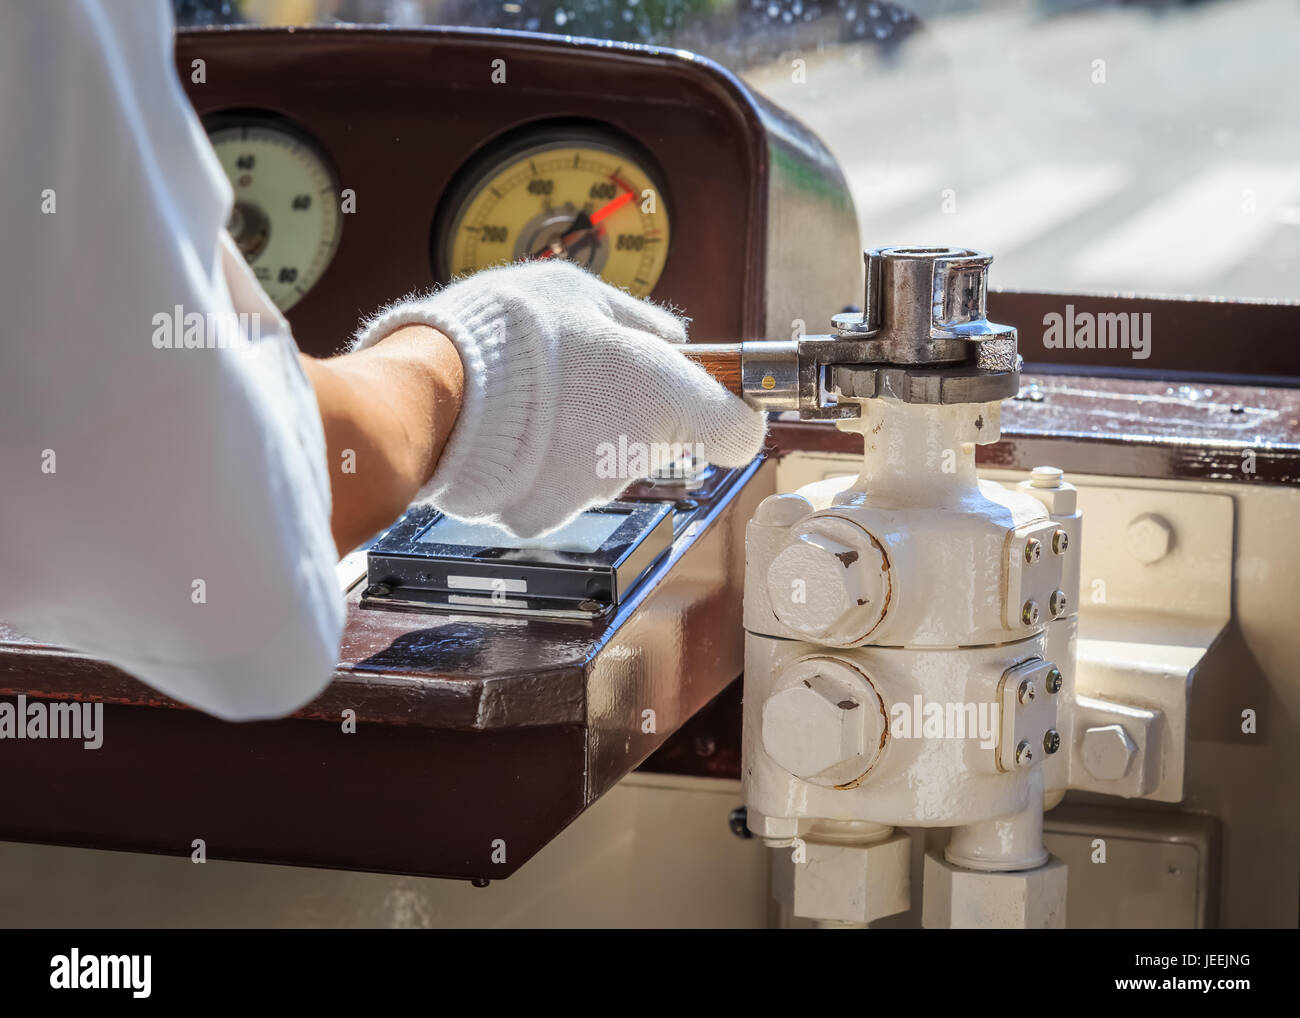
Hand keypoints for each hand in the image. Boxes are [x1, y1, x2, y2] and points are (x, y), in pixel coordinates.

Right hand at [352, 260, 765, 536]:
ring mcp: (593, 490)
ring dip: (578, 435)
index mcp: (666, 395)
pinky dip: (535, 467)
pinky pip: (551, 488)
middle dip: (630, 412)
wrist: (435, 388)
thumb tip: (676, 338)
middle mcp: (639, 451)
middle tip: (580, 376)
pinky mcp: (545, 516)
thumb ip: (639, 321)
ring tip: (528, 397)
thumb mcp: (583, 292)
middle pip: (657, 439)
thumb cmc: (515, 328)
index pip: (739, 432)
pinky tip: (505, 433)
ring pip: (601, 462)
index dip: (728, 415)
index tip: (709, 400)